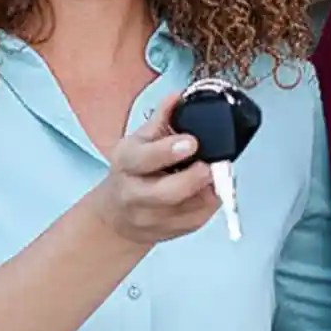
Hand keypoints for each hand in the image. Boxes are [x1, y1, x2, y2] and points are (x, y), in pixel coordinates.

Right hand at [88, 92, 219, 245]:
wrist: (117, 215)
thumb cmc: (131, 172)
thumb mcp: (139, 141)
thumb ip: (162, 119)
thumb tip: (178, 97)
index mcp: (126, 163)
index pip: (144, 159)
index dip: (169, 150)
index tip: (192, 142)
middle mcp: (134, 194)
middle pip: (167, 192)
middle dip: (193, 178)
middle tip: (209, 166)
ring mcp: (151, 218)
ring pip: (187, 210)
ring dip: (207, 191)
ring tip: (213, 174)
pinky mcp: (169, 233)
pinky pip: (197, 220)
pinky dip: (209, 204)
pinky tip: (208, 190)